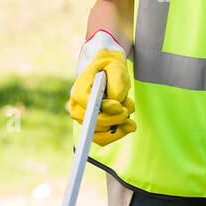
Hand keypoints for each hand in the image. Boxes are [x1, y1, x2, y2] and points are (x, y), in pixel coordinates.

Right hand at [67, 30, 135, 146]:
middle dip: (117, 118)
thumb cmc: (110, 66)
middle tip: (128, 108)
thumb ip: (116, 84)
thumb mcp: (116, 67)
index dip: (106, 110)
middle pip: (96, 123)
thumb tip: (115, 105)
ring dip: (120, 126)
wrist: (107, 69)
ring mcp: (84, 119)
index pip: (89, 107)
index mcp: (79, 91)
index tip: (119, 105)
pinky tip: (128, 124)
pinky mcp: (92, 126)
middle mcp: (77, 107)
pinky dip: (118, 134)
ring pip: (100, 135)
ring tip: (128, 110)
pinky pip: (102, 139)